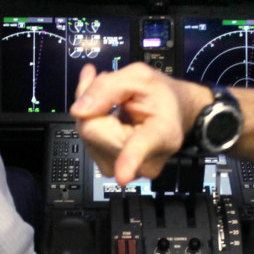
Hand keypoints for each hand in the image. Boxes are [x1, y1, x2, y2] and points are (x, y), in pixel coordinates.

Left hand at [70, 62, 211, 183]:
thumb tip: (79, 110)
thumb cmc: (161, 95)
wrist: (175, 112)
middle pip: (94, 132)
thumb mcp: (139, 76)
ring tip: (114, 101)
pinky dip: (92, 124)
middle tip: (108, 86)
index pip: (141, 148)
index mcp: (162, 133)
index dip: (130, 161)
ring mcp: (128, 169)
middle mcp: (147, 160)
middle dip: (93, 105)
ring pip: (88, 137)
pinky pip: (88, 143)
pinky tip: (108, 113)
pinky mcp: (113, 168)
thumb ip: (107, 87)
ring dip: (93, 114)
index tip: (123, 176)